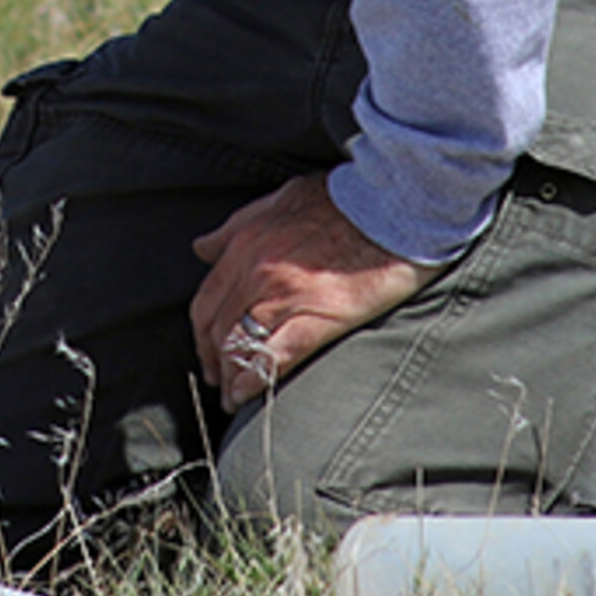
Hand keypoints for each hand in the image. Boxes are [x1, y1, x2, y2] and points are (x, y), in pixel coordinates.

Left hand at [187, 171, 440, 411]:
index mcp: (247, 244)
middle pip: (218, 327)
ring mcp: (287, 297)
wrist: (393, 207)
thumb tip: (204, 247)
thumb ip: (237, 225)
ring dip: (231, 375)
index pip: (207, 298)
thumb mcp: (280, 198)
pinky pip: (274, 358)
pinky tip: (249, 396)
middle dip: (212, 357)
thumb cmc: (343, 200)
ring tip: (233, 394)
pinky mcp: (319, 319)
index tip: (207, 345)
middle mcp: (258, 272)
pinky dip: (256, 381)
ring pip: (240, 345)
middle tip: (218, 376)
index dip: (202, 330)